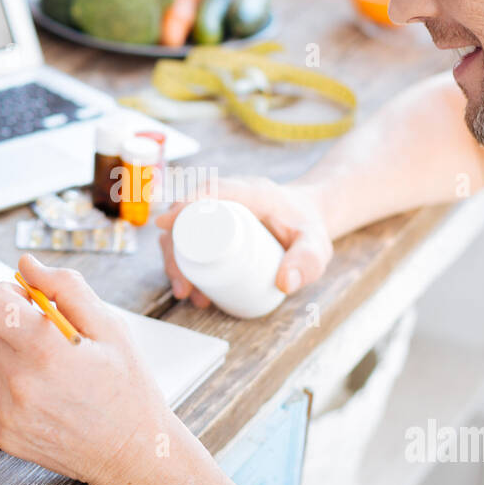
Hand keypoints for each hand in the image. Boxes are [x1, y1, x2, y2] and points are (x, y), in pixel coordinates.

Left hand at [0, 254, 173, 484]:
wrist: (133, 453)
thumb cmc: (127, 387)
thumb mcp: (110, 327)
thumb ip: (66, 287)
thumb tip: (26, 264)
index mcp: (45, 351)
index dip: (6, 293)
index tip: (27, 301)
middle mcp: (19, 383)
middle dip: (11, 322)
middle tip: (48, 336)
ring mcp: (8, 412)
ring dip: (12, 354)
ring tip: (53, 371)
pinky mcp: (3, 433)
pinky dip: (8, 385)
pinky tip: (43, 394)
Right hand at [155, 175, 332, 306]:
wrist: (309, 217)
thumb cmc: (309, 227)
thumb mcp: (317, 245)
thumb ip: (308, 261)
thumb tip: (284, 283)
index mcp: (252, 192)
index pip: (212, 190)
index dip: (186, 204)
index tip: (166, 225)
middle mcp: (230, 198)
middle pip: (189, 216)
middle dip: (175, 249)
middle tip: (183, 285)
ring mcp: (220, 212)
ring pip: (185, 230)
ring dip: (176, 259)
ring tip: (188, 293)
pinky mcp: (215, 227)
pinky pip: (191, 239)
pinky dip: (183, 261)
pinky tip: (190, 288)